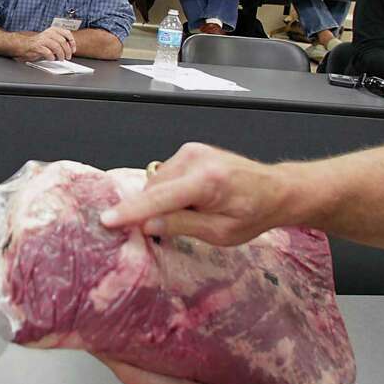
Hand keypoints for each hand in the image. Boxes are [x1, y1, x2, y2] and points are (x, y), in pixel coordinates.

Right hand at [18, 26, 75, 61]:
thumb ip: (60, 42)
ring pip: (56, 47)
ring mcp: (43, 39)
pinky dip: (51, 57)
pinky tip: (51, 58)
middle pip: (63, 42)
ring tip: (61, 59)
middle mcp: (49, 33)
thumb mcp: (52, 40)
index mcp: (53, 30)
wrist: (25, 45)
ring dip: (61, 55)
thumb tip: (70, 50)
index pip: (67, 33)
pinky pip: (48, 52)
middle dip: (67, 51)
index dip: (72, 42)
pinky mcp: (37, 46)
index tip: (73, 50)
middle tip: (68, 57)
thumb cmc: (40, 44)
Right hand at [99, 142, 286, 245]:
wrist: (276, 190)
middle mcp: (196, 159)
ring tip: (191, 212)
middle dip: (152, 211)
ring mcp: (191, 151)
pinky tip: (189, 200)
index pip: (159, 198)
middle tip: (171, 230)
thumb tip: (147, 224)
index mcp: (207, 181)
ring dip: (161, 201)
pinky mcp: (190, 150)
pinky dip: (168, 191)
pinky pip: (165, 175)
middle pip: (153, 189)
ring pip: (156, 182)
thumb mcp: (220, 233)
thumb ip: (182, 226)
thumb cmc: (253, 214)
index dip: (131, 211)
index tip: (107, 220)